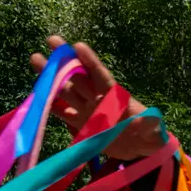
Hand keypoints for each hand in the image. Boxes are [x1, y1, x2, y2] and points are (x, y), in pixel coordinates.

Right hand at [30, 35, 163, 160]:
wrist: (140, 150)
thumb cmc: (150, 136)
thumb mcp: (154, 132)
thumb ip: (150, 125)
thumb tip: (149, 119)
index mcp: (115, 95)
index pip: (101, 75)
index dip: (90, 61)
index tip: (78, 46)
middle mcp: (98, 98)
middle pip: (79, 76)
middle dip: (65, 60)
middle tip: (52, 40)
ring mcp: (87, 110)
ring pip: (67, 90)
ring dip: (52, 78)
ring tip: (36, 59)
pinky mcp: (81, 125)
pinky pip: (63, 113)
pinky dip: (52, 106)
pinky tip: (38, 97)